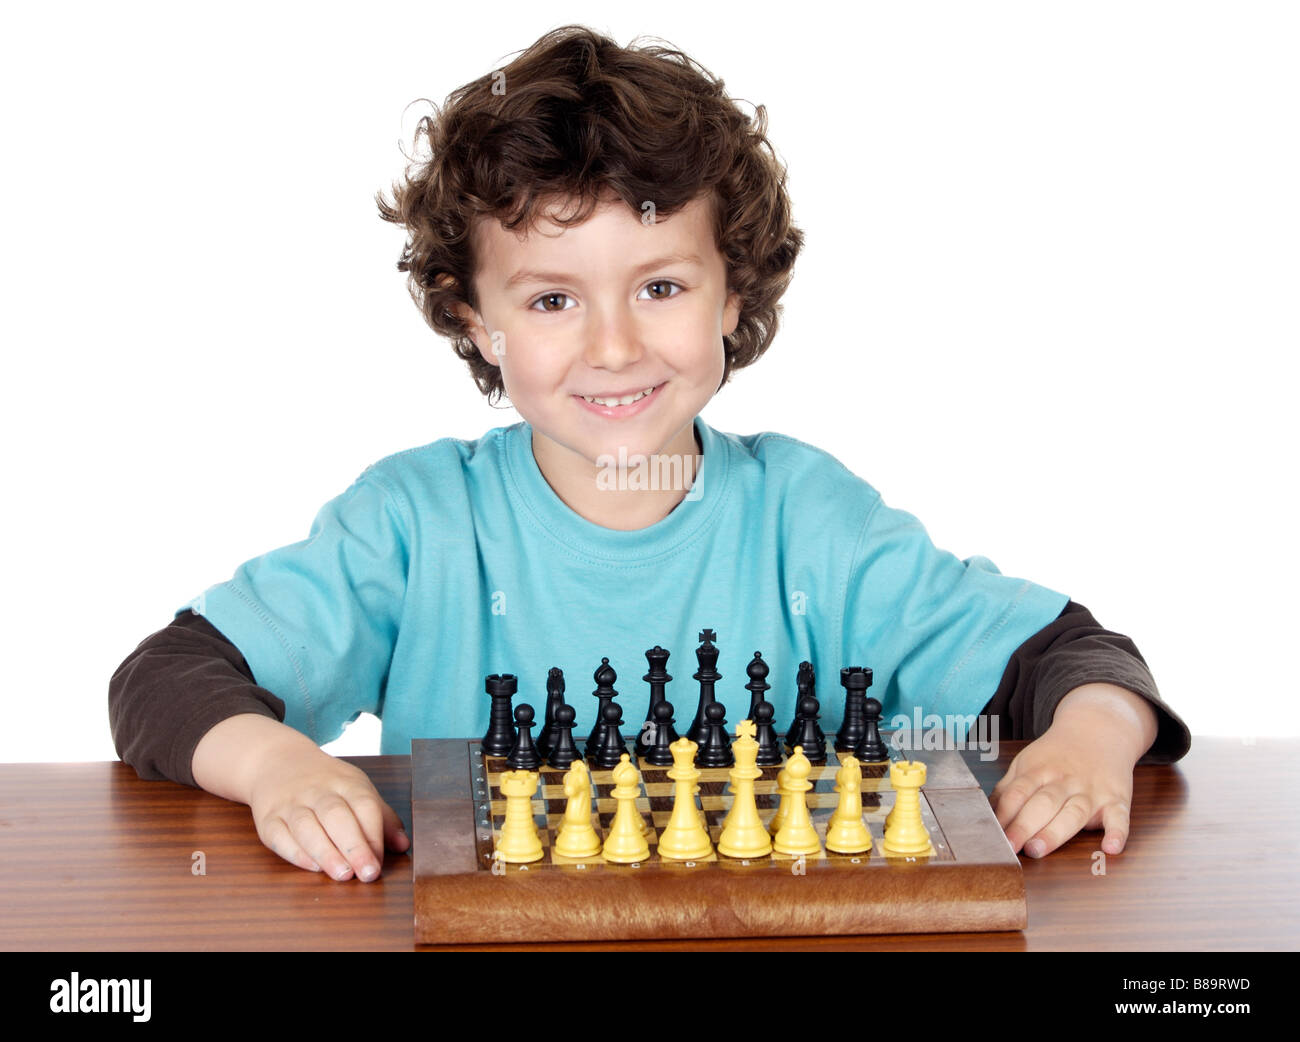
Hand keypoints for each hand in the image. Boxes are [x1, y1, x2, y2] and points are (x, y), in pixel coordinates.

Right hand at [192, 713, 410, 879]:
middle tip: (367, 873)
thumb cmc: (326, 782)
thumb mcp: (358, 789)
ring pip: (306, 828)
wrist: (277, 761)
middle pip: (336, 816)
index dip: (374, 835)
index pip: (364, 805)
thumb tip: (403, 845)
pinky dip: (295, 853)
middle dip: (354, 847)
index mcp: (346, 782)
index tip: (380, 862)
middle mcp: (317, 791)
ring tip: (343, 875)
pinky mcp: (267, 818)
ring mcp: (290, 804)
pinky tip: (312, 867)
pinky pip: (278, 836)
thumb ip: (381, 818)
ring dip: (326, 853)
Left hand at [990, 683, 1156, 857]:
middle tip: (1011, 847)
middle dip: (1025, 826)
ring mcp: (1091, 791)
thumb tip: (986, 814)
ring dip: (1055, 832)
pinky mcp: (1117, 800)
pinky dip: (1118, 833)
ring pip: (1073, 813)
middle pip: (1042, 804)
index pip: (1018, 793)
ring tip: (1038, 849)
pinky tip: (1111, 848)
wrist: (1099, 729)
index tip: (994, 837)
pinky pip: (1119, 817)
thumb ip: (1008, 789)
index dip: (1004, 814)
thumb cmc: (1056, 755)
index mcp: (1038, 771)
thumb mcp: (1027, 764)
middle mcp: (1064, 781)